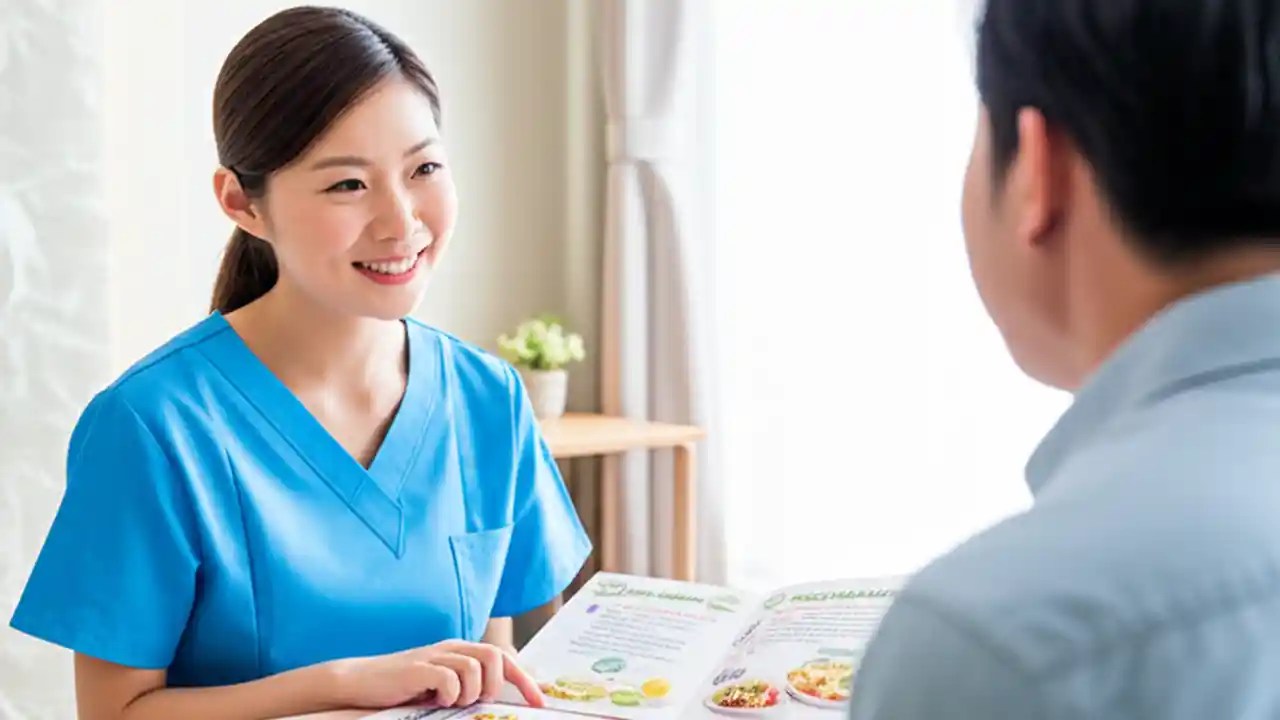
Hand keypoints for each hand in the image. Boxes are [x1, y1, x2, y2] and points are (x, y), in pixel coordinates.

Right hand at [328, 641, 545, 709]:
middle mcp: (451, 648)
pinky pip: (450, 679)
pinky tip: (435, 699)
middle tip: (477, 701)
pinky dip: (449, 694)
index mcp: (460, 651)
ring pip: (475, 668)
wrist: (360, 682)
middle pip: (495, 656)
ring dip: (469, 693)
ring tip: (450, 702)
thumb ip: (467, 687)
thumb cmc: (402, 688)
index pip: (504, 658)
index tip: (540, 702)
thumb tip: (496, 702)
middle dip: (495, 684)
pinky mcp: (418, 667)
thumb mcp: (441, 687)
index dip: (525, 680)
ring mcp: (434, 655)